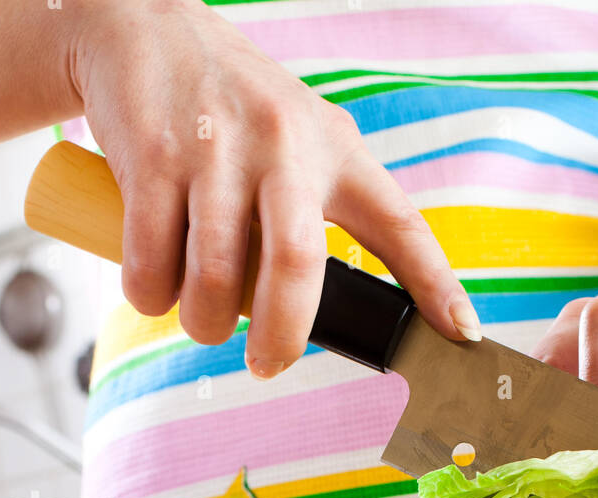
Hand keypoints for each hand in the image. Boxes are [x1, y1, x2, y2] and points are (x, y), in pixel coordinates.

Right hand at [70, 0, 479, 377]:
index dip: (436, 284)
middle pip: (299, 266)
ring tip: (200, 319)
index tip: (461, 334)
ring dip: (203, 323)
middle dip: (283, 336)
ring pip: (216, 280)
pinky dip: (149, 295)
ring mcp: (215, 148)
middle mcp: (283, 144)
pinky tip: (153, 284)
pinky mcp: (152, 154)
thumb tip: (354, 311)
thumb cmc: (229, 110)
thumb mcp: (300, 141)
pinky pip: (152, 263)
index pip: (401, 223)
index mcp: (334, 150)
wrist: (137, 26)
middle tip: (267, 365)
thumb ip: (328, 213)